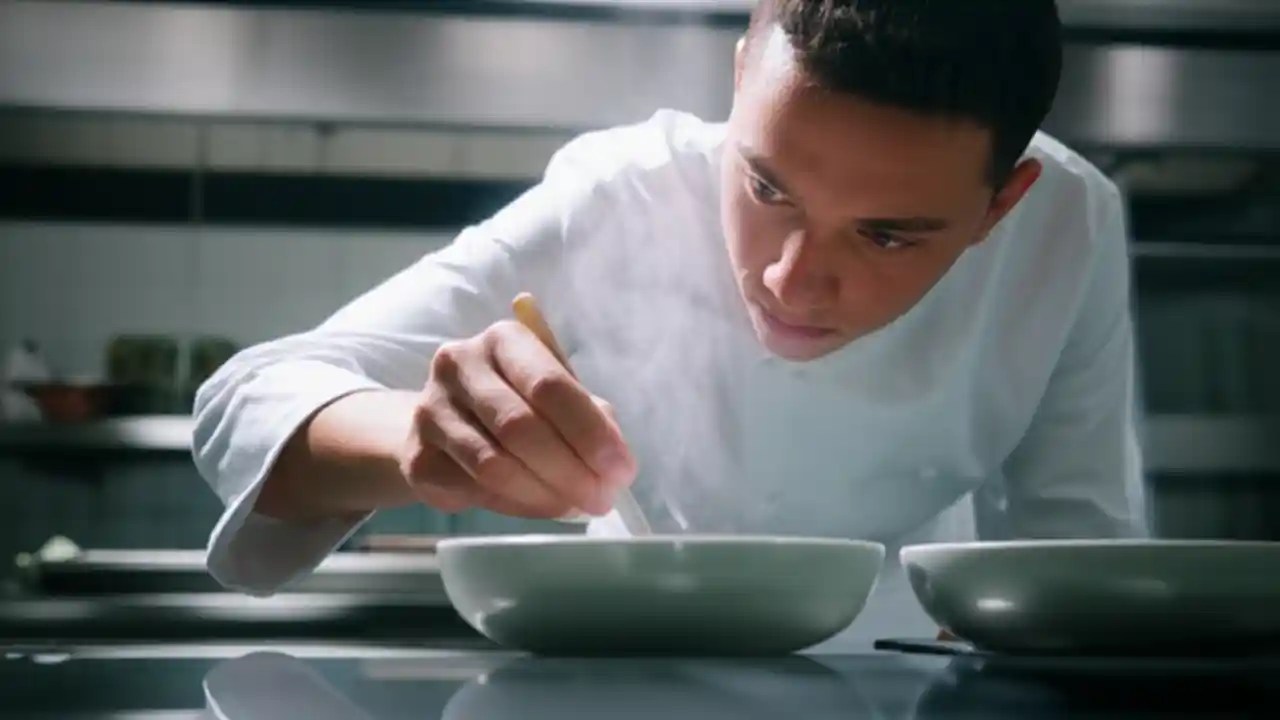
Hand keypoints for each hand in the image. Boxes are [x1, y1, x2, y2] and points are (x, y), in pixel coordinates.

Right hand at [398, 320, 636, 518]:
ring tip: (575, 506)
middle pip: (521, 426)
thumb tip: (614, 468)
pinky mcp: (417, 457)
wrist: (444, 426)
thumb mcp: (555, 398)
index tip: (620, 470)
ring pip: (495, 465)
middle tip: (601, 498)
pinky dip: (516, 505)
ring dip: (544, 494)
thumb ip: (588, 419)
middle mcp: (459, 364)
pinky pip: (473, 490)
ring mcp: (431, 410)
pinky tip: (537, 505)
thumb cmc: (514, 403)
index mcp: (504, 340)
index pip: (550, 385)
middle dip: (570, 470)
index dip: (590, 432)